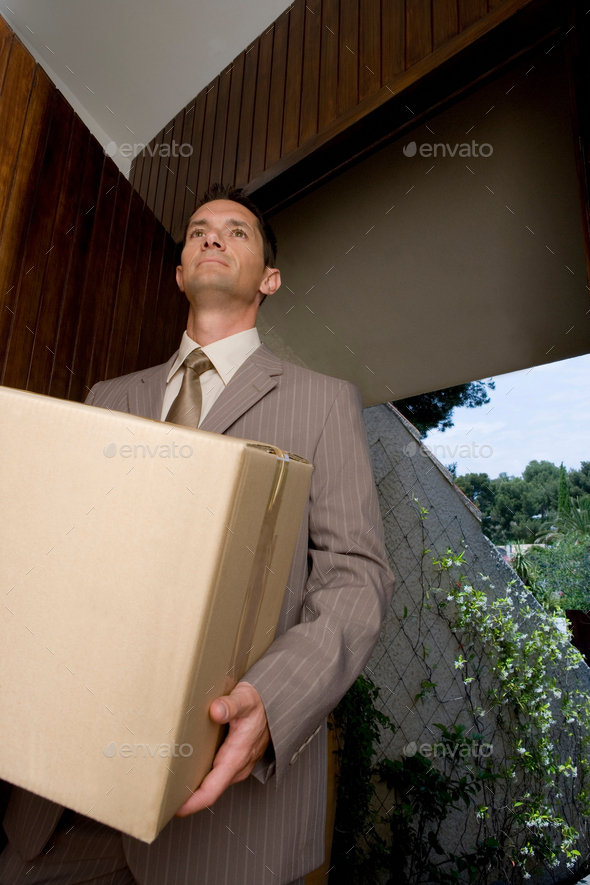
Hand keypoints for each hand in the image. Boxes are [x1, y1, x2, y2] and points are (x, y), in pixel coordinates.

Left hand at [174, 681, 269, 816]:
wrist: (275, 705)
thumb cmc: (259, 703)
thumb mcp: (246, 699)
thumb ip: (231, 705)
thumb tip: (215, 710)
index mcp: (236, 758)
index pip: (211, 791)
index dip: (191, 803)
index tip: (171, 808)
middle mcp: (236, 768)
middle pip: (207, 791)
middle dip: (185, 796)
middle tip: (159, 795)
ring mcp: (235, 766)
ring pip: (210, 783)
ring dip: (192, 786)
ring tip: (167, 781)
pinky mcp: (233, 761)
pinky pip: (214, 775)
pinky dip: (198, 775)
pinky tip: (184, 766)